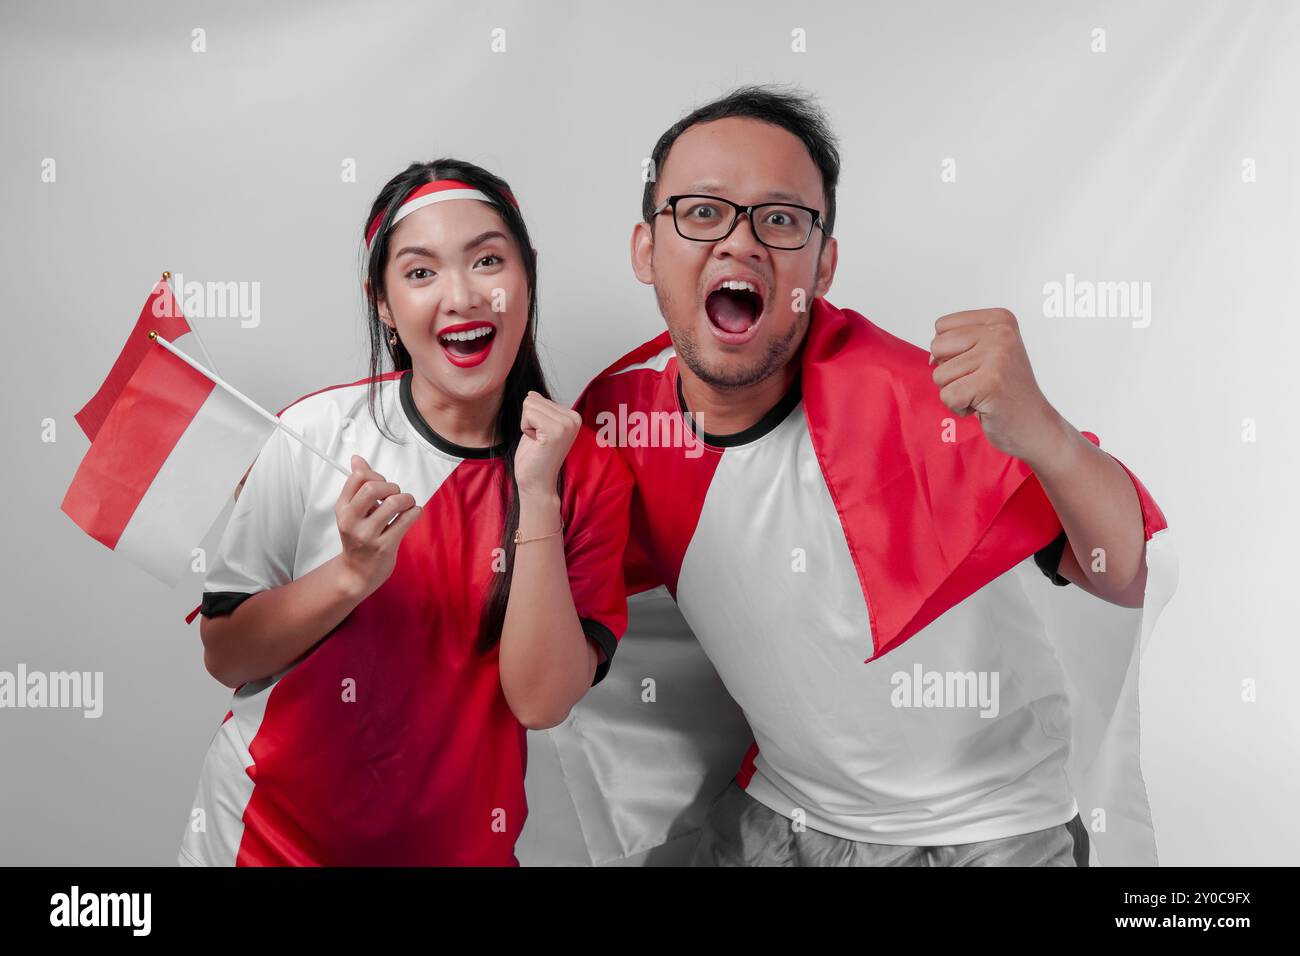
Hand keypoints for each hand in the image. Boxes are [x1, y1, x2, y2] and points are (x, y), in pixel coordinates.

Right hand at [332, 454, 421, 598]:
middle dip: (392, 487)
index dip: (376, 475)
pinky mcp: (385, 546)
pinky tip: (413, 514)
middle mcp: (352, 521)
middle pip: (374, 487)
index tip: (382, 484)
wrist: (357, 572)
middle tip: (396, 495)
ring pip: (395, 503)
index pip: (358, 477)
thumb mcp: (352, 511)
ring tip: (407, 505)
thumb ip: (357, 485)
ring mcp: (368, 535)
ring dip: (407, 499)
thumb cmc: (359, 537)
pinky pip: (407, 520)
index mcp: (342, 508)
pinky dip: (415, 512)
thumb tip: (357, 458)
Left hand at [514, 391, 581, 498]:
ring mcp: (566, 425)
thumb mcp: (537, 427)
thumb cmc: (536, 458)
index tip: (541, 437)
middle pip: (533, 399)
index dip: (532, 419)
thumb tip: (532, 394)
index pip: (538, 398)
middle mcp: (574, 418)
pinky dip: (525, 429)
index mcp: (573, 416)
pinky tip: (536, 443)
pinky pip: (528, 414)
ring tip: (537, 442)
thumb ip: (539, 410)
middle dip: (528, 420)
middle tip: (538, 441)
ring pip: (529, 405)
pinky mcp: (555, 432)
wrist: (536, 483)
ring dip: (527, 425)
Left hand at [929, 308, 1066, 464]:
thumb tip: (931, 358)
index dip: (950, 352)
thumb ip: (956, 345)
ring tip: (984, 394)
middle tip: (980, 382)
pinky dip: (959, 408)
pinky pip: (947, 396)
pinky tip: (984, 406)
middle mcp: (1001, 332)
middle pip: (937, 347)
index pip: (942, 326)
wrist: (1034, 425)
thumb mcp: (985, 353)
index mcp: (999, 319)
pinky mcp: (990, 383)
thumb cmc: (1005, 391)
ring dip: (956, 392)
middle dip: (950, 372)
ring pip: (939, 375)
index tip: (979, 365)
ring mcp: (997, 356)